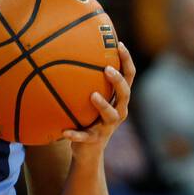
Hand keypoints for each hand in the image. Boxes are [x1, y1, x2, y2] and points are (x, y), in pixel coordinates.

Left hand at [62, 41, 135, 156]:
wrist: (88, 150)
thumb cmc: (89, 116)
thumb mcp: (90, 96)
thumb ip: (86, 79)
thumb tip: (69, 49)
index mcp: (119, 99)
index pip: (128, 77)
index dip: (126, 61)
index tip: (119, 44)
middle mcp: (118, 112)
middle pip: (125, 95)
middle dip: (118, 82)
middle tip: (107, 69)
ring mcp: (107, 127)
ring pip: (111, 115)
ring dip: (103, 105)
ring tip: (93, 95)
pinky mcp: (94, 140)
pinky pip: (85, 137)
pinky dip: (76, 134)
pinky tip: (65, 131)